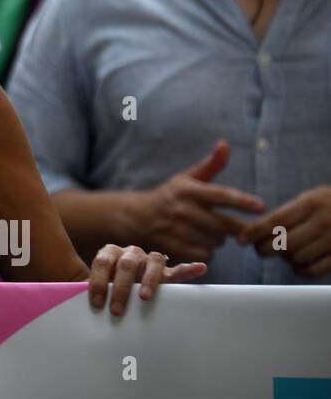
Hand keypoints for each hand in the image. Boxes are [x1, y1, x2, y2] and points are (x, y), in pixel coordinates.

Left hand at [88, 244, 206, 314]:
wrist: (118, 283)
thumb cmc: (106, 288)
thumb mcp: (96, 288)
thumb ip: (91, 292)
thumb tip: (71, 302)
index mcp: (109, 253)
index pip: (102, 262)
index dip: (98, 282)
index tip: (97, 302)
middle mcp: (129, 253)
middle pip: (126, 264)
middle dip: (121, 289)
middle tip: (117, 310)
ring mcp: (148, 260)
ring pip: (153, 261)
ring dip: (149, 280)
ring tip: (145, 297)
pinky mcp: (165, 271)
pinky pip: (178, 268)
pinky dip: (189, 268)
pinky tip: (200, 267)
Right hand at [126, 141, 262, 260]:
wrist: (138, 218)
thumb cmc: (171, 196)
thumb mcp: (187, 178)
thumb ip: (211, 164)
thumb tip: (225, 144)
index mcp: (188, 190)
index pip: (220, 195)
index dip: (242, 201)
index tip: (261, 206)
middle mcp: (183, 210)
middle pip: (224, 224)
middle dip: (236, 227)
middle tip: (238, 226)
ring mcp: (179, 231)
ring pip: (217, 241)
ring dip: (219, 238)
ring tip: (207, 230)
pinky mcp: (176, 248)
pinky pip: (207, 254)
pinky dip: (208, 250)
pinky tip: (198, 241)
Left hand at [238, 185, 330, 276]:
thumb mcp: (313, 199)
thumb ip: (290, 212)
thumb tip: (256, 230)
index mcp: (312, 202)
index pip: (276, 220)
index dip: (254, 232)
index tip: (241, 240)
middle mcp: (323, 221)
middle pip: (282, 242)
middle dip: (265, 249)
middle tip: (261, 250)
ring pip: (295, 258)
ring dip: (285, 259)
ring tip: (286, 253)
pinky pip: (312, 270)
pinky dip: (301, 270)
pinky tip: (300, 264)